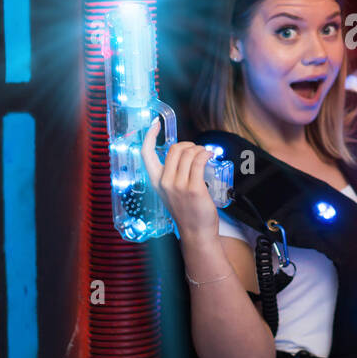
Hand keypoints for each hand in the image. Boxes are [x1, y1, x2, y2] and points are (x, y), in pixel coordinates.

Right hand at [140, 119, 218, 245]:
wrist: (196, 233)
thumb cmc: (187, 212)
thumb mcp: (171, 192)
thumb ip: (172, 175)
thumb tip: (184, 154)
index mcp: (156, 182)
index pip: (146, 153)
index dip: (149, 135)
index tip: (155, 124)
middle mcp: (164, 182)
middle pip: (174, 149)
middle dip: (189, 144)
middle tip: (197, 151)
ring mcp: (178, 186)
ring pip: (188, 153)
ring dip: (200, 149)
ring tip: (206, 155)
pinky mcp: (193, 189)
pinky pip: (199, 161)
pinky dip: (206, 154)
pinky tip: (210, 155)